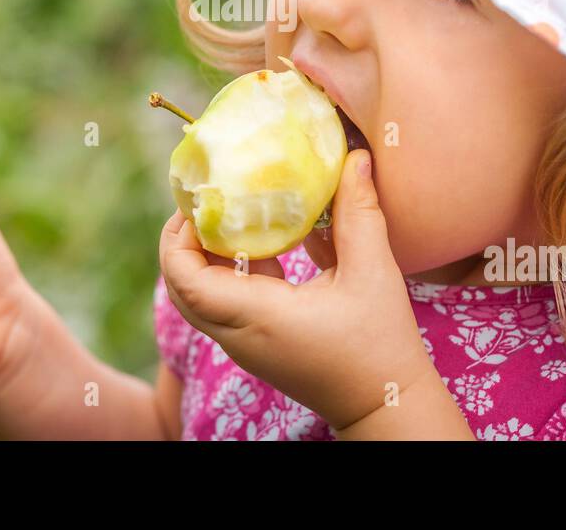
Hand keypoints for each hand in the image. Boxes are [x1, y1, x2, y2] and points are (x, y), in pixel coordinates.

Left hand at [158, 149, 434, 432]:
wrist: (386, 406)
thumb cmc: (380, 345)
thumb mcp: (373, 272)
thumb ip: (359, 213)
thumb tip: (354, 158)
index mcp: (257, 316)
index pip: (187, 281)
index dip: (179, 238)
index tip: (200, 202)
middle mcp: (239, 334)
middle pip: (182, 288)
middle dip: (182, 241)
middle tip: (206, 201)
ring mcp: (246, 343)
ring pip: (200, 297)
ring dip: (204, 255)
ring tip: (230, 211)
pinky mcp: (258, 344)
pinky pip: (225, 303)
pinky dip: (229, 270)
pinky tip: (262, 240)